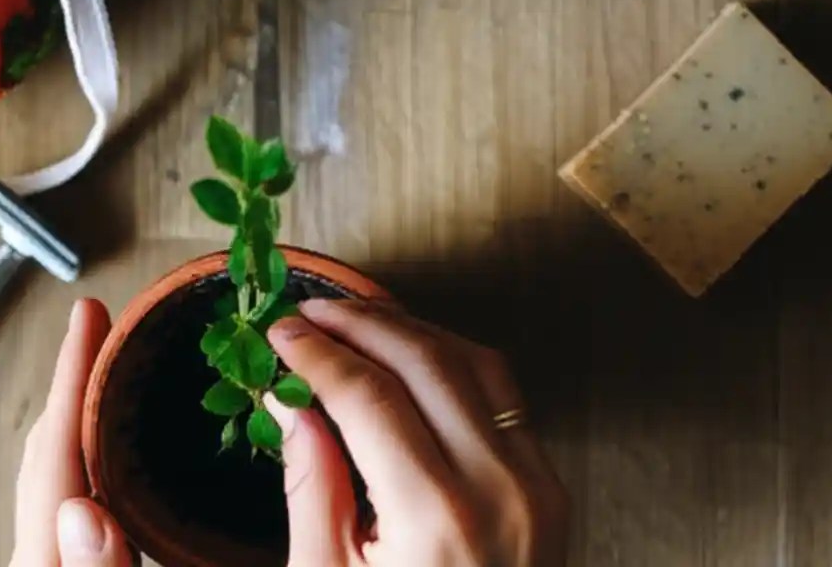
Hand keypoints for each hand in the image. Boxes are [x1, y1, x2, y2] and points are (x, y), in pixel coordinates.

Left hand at [10, 299, 132, 566]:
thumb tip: (79, 511)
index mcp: (41, 563)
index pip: (55, 455)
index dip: (72, 377)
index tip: (88, 311)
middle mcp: (40, 557)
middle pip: (50, 453)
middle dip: (76, 381)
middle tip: (105, 318)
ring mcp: (52, 560)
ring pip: (60, 474)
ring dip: (84, 414)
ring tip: (114, 362)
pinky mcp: (70, 563)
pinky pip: (78, 496)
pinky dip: (95, 455)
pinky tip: (117, 446)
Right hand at [265, 300, 569, 566]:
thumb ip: (311, 485)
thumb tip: (288, 399)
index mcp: (435, 520)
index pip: (368, 396)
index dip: (317, 352)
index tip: (280, 330)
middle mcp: (498, 489)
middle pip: (425, 359)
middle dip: (360, 323)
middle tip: (310, 310)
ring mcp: (536, 484)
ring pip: (473, 361)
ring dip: (409, 329)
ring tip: (353, 323)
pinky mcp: (551, 486)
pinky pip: (502, 394)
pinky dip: (451, 360)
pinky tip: (409, 357)